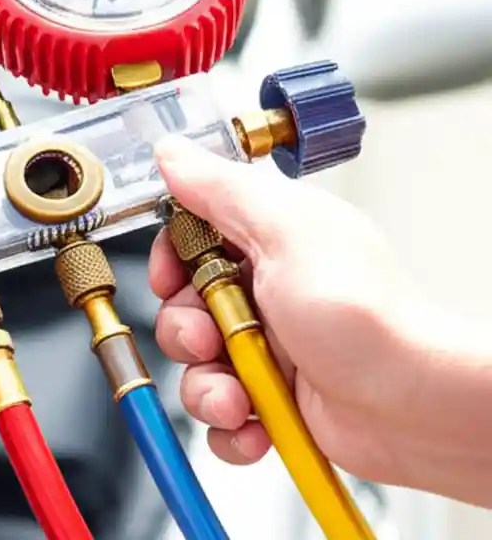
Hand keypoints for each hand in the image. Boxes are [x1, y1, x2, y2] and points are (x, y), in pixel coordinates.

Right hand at [149, 136, 491, 506]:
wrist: (412, 406)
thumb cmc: (367, 318)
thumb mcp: (287, 231)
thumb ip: (222, 189)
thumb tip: (173, 153)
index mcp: (271, 242)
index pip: (191, 238)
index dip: (170, 261)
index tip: (169, 277)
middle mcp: (268, 294)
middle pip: (183, 307)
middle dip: (186, 331)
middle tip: (212, 339)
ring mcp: (270, 350)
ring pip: (196, 367)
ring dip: (207, 388)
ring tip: (239, 398)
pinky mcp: (273, 402)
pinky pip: (220, 418)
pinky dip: (229, 429)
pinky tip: (252, 426)